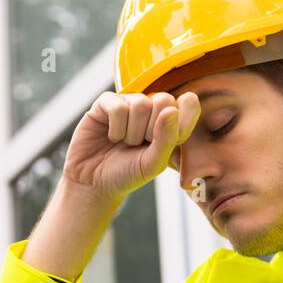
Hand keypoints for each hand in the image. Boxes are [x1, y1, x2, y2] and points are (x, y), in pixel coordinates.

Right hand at [61, 90, 199, 204]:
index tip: (171, 139)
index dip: (182, 118)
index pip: (188, 103)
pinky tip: (111, 136)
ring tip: (124, 143)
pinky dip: (116, 127)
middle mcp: (149, 109)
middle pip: (164, 100)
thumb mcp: (153, 164)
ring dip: (132, 132)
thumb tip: (171, 110)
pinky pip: (117, 106)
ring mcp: (127, 103)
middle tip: (140, 145)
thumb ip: (167, 139)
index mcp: (168, 122)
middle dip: (152, 130)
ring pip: (140, 104)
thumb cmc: (126, 174)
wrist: (94, 183)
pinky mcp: (105, 103)